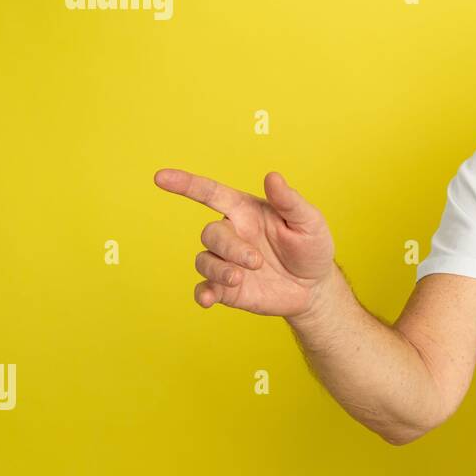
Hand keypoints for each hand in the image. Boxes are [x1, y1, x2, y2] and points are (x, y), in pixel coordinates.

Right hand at [154, 168, 336, 317]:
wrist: (315, 287)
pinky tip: (209, 299)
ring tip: (240, 278)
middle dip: (229, 247)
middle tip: (256, 262)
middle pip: (211, 233)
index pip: (211, 193)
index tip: (161, 177)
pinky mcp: (227, 289)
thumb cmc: (311, 246)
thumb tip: (271, 176)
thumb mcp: (309, 221)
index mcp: (246, 211)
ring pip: (204, 260)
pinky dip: (203, 293)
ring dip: (219, 269)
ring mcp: (226, 262)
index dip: (186, 184)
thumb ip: (289, 200)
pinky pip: (204, 288)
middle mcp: (232, 235)